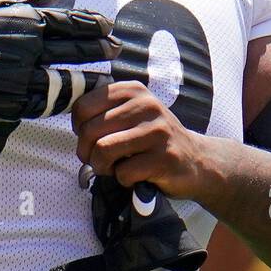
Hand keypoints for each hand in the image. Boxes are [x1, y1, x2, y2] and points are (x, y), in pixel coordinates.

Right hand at [0, 0, 118, 118]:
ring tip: (107, 79)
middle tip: (118, 50)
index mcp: (23, 22)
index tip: (109, 26)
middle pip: (74, 51)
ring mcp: (20, 79)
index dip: (93, 26)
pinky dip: (65, 100)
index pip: (71, 23)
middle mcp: (26, 49)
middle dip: (99, 50)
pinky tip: (77, 98)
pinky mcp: (11, 104)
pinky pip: (47, 104)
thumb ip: (33, 0)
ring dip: (91, 79)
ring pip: (67, 81)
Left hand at [71, 79, 207, 200]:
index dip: (79, 129)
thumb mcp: (132, 113)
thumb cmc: (153, 139)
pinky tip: (135, 175)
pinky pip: (123, 172)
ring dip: (102, 167)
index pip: (83, 106)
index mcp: (132, 90)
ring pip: (103, 150)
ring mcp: (157, 131)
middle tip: (99, 161)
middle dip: (87, 153)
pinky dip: (123, 180)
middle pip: (90, 131)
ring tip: (114, 168)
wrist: (196, 160)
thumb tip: (73, 125)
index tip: (92, 139)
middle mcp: (146, 105)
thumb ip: (104, 112)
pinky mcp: (164, 158)